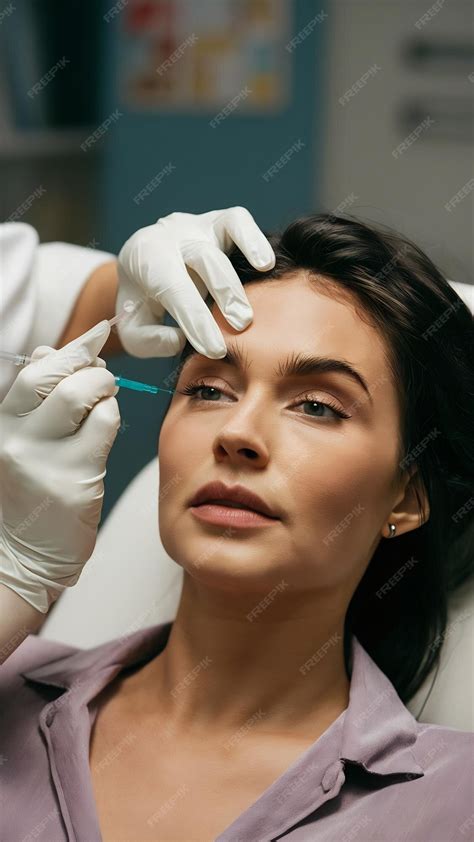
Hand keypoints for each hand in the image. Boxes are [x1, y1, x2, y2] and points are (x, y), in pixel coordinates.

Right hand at [0, 321, 120, 613]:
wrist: (20, 559)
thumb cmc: (26, 497)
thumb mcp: (16, 444)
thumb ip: (31, 402)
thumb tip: (46, 351)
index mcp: (2, 426)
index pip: (32, 373)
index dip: (68, 350)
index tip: (93, 337)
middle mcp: (16, 441)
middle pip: (55, 378)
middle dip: (88, 365)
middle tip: (103, 376)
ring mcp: (44, 461)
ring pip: (82, 398)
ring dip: (104, 389)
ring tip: (106, 399)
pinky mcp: (73, 481)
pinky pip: (103, 428)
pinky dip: (112, 416)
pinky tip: (107, 426)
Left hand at [116, 206, 274, 358]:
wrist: (141, 264)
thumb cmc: (140, 301)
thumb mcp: (129, 328)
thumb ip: (146, 340)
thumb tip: (179, 340)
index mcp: (146, 258)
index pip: (173, 287)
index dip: (196, 319)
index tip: (215, 350)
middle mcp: (172, 235)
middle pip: (203, 257)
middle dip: (224, 292)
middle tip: (241, 327)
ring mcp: (197, 225)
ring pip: (225, 230)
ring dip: (246, 259)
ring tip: (257, 299)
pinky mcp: (219, 223)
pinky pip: (239, 220)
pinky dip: (255, 239)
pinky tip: (266, 265)